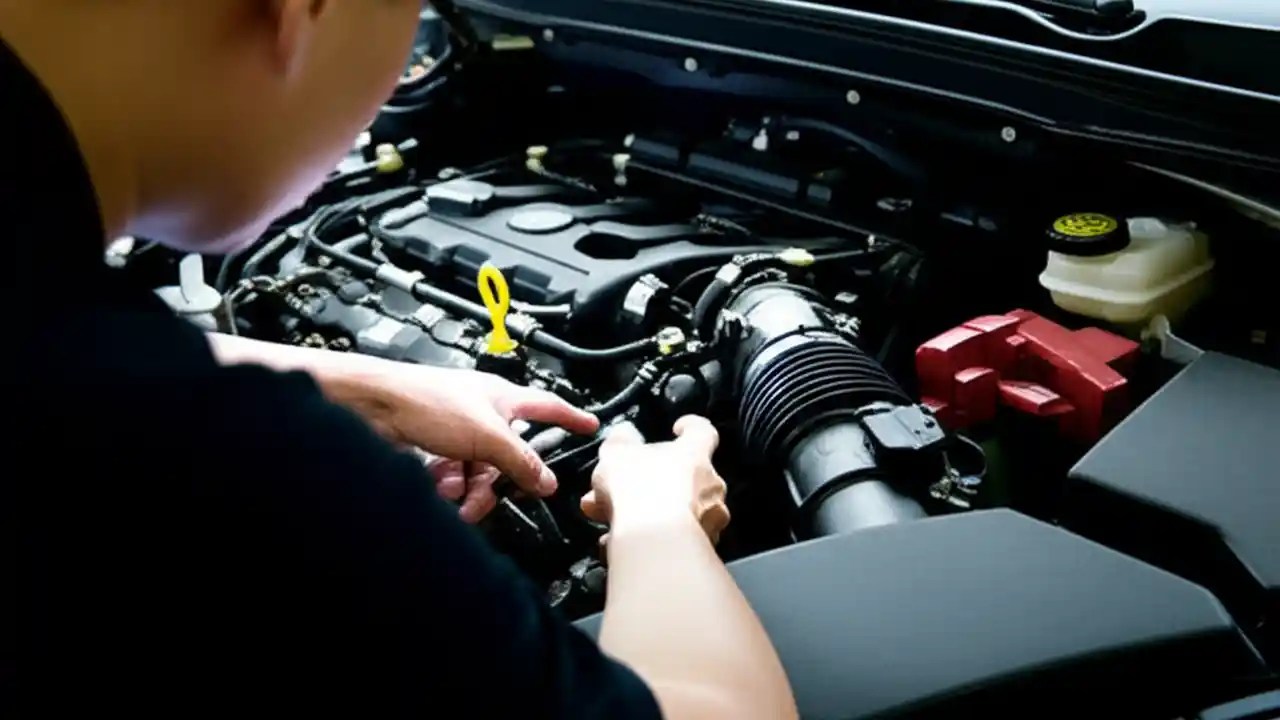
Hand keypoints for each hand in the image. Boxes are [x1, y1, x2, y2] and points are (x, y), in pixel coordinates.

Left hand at [326, 363, 597, 520]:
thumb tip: (545, 481)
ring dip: (469, 489)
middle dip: (499, 482)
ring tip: (456, 498)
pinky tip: (438, 488)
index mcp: (502, 398)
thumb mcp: (487, 435)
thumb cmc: (425, 399)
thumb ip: (520, 461)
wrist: (372, 408)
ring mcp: (457, 431)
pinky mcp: (433, 447)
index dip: (571, 418)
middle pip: (507, 456)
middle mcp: (481, 413)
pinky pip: (453, 475)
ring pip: (478, 471)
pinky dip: (448, 486)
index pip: (547, 407)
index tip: (589, 427)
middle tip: (492, 498)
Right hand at [581, 416, 729, 543]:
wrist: (655, 540)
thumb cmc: (639, 487)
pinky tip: (621, 546)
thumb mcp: (616, 453)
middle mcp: (710, 486)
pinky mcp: (703, 550)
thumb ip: (621, 441)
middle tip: (619, 494)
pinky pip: (675, 542)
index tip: (678, 428)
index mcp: (695, 454)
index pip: (703, 433)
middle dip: (649, 486)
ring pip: (676, 514)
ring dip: (647, 516)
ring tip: (613, 524)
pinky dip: (651, 542)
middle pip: (685, 478)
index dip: (691, 428)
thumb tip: (624, 434)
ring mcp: (710, 520)